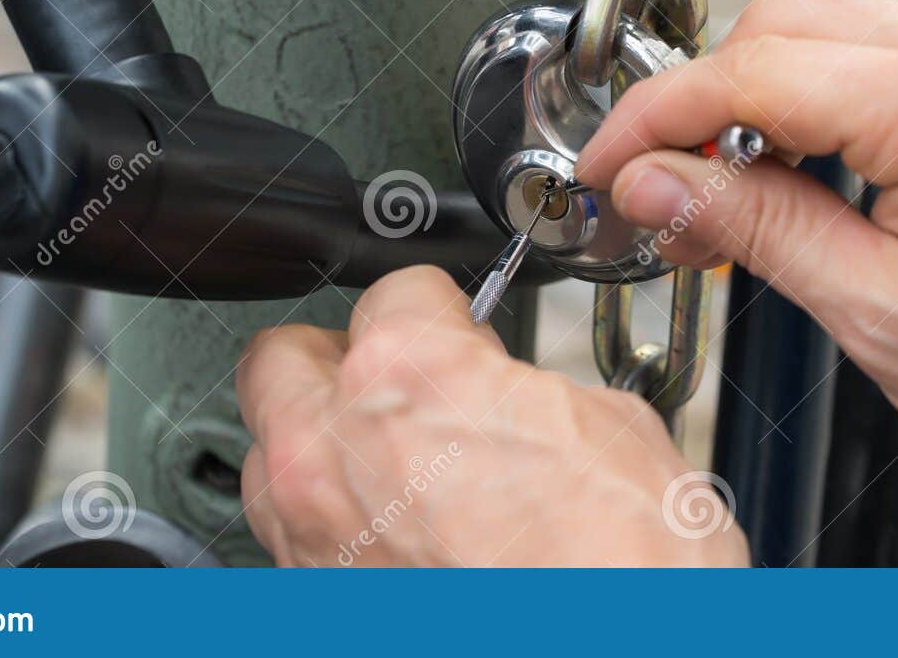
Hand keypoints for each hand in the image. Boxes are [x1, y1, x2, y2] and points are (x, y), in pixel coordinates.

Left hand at [236, 266, 747, 565]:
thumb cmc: (624, 571)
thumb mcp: (605, 424)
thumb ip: (518, 388)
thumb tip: (505, 392)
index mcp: (407, 374)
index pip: (394, 292)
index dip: (442, 311)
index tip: (457, 330)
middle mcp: (335, 452)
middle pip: (285, 360)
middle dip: (343, 361)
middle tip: (403, 382)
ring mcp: (314, 540)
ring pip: (272, 456)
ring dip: (323, 447)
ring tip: (396, 464)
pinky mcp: (315, 606)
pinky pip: (296, 542)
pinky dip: (338, 527)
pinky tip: (406, 534)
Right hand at [578, 0, 897, 551]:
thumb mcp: (883, 318)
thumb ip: (753, 229)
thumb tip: (654, 184)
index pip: (753, 72)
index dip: (657, 118)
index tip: (610, 163)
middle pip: (781, 26)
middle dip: (703, 106)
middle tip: (664, 193)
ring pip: (824, 23)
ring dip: (760, 98)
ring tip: (735, 194)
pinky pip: (879, 39)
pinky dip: (821, 93)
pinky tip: (807, 164)